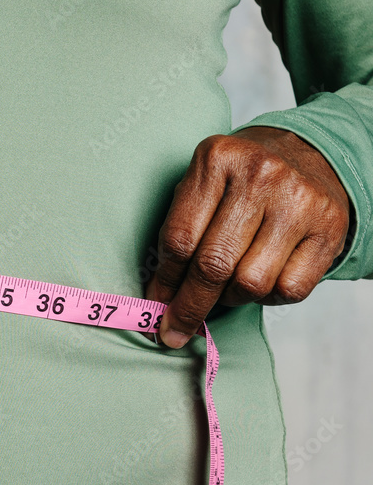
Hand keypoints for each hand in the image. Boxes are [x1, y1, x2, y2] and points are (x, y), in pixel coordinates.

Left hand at [144, 126, 349, 347]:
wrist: (303, 156)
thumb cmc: (239, 181)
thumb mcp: (201, 185)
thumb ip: (179, 232)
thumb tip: (162, 297)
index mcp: (217, 160)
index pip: (180, 238)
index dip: (165, 281)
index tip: (156, 305)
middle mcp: (261, 176)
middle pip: (213, 264)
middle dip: (189, 306)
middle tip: (175, 329)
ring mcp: (299, 202)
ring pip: (251, 283)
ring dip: (229, 299)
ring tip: (224, 289)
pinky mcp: (329, 228)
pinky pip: (289, 290)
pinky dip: (266, 298)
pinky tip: (260, 279)